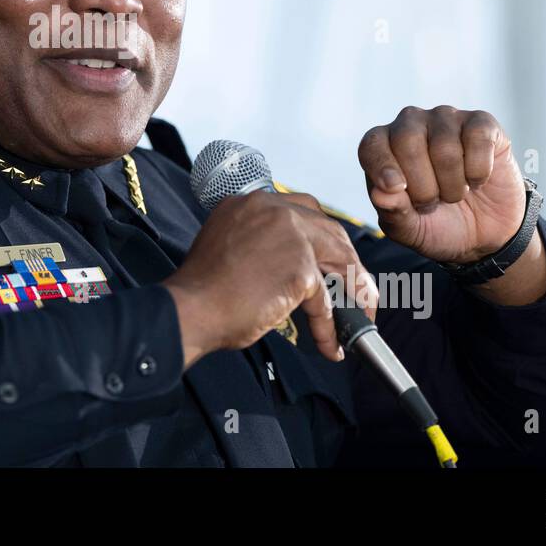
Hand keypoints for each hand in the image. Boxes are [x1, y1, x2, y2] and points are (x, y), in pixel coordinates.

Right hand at [161, 190, 378, 368]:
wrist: (189, 308)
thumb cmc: (202, 289)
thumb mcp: (230, 246)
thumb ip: (261, 244)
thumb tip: (298, 268)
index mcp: (253, 201)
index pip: (304, 211)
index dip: (323, 238)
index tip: (333, 262)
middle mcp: (273, 209)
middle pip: (329, 231)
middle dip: (346, 265)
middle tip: (355, 294)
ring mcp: (289, 234)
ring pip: (338, 261)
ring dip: (352, 293)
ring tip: (356, 320)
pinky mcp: (300, 267)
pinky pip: (324, 301)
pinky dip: (328, 326)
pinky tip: (328, 343)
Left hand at [357, 106, 525, 263]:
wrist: (484, 233)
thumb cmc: (437, 224)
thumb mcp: (410, 230)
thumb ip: (392, 213)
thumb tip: (380, 194)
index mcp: (384, 145)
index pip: (372, 145)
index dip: (382, 167)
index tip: (396, 189)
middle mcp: (412, 124)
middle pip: (407, 141)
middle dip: (422, 185)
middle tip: (432, 202)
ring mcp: (446, 119)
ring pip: (445, 146)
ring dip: (453, 184)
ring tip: (455, 194)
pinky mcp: (481, 123)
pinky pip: (478, 138)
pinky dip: (479, 171)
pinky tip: (476, 180)